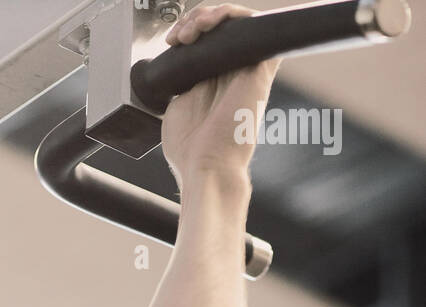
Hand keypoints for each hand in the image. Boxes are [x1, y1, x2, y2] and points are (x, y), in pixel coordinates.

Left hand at [160, 3, 281, 189]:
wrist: (206, 165)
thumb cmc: (190, 151)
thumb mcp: (176, 108)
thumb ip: (180, 85)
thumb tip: (175, 68)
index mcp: (215, 82)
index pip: (208, 42)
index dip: (189, 31)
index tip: (171, 43)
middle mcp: (233, 73)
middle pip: (221, 27)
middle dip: (194, 21)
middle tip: (178, 37)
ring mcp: (248, 68)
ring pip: (235, 22)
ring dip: (208, 15)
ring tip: (189, 32)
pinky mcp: (261, 66)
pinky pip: (253, 24)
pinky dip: (229, 15)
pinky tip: (207, 25)